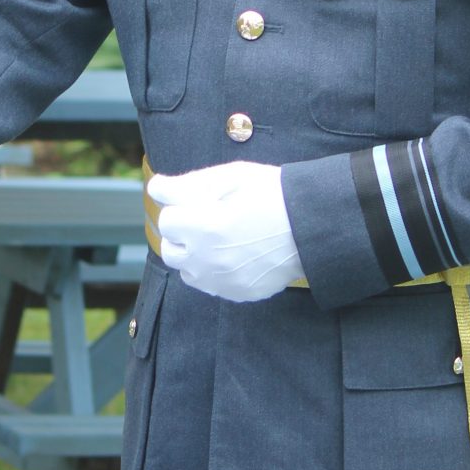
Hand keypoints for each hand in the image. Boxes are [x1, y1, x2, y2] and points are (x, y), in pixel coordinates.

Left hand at [147, 163, 301, 302]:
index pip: (167, 220)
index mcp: (204, 227)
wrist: (313, 226)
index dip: (182, 207)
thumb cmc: (273, 194)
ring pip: (188, 272)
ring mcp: (223, 281)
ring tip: (222, 238)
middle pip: (171, 250)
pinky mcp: (238, 293)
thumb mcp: (232, 176)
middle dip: (182, 233)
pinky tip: (237, 254)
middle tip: (208, 219)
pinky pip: (212, 285)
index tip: (200, 202)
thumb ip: (188, 184)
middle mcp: (208, 260)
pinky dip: (216, 272)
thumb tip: (156, 188)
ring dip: (196, 255)